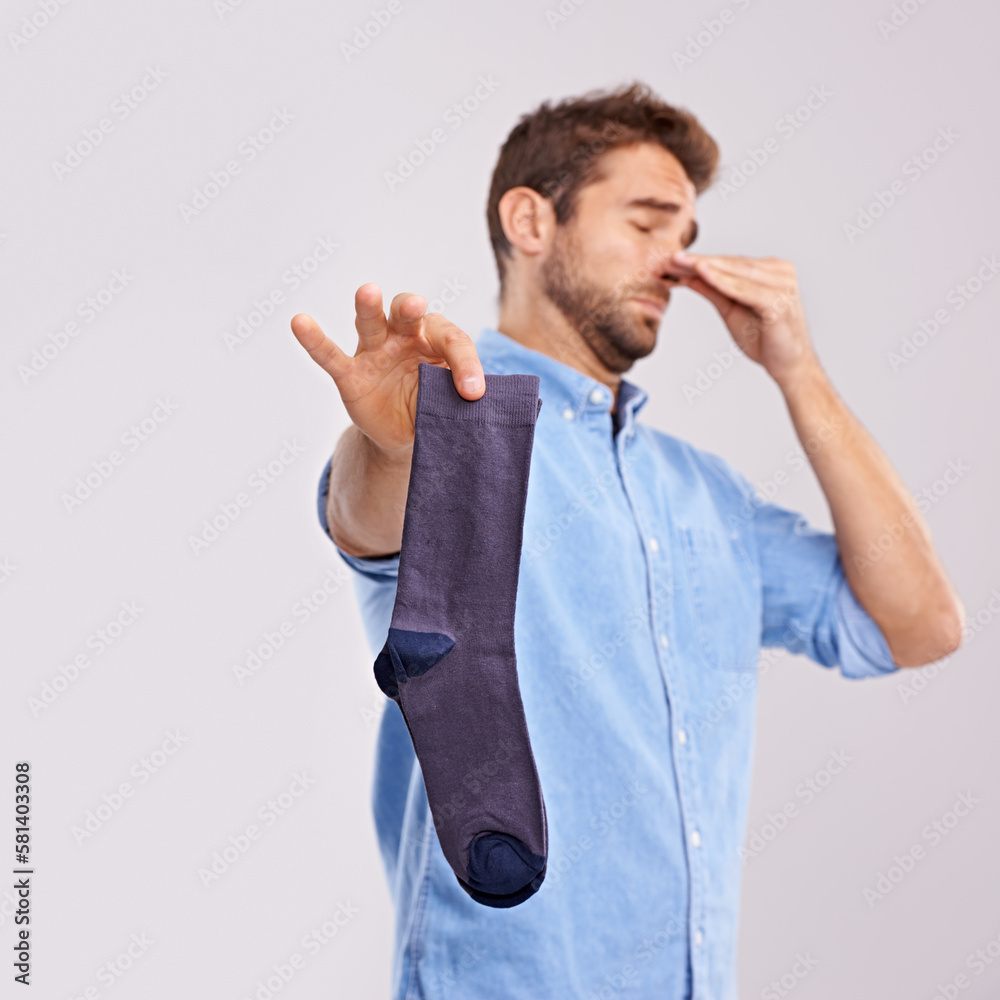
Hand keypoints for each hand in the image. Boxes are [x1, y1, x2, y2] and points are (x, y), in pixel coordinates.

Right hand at [290, 284, 483, 454]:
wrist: (405, 433)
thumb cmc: (432, 404)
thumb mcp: (451, 400)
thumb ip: (459, 394)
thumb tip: (476, 399)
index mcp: (436, 340)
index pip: (452, 341)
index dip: (465, 365)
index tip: (473, 392)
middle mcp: (404, 337)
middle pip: (406, 314)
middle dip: (411, 308)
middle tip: (417, 306)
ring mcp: (375, 352)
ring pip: (370, 322)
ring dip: (368, 306)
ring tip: (368, 292)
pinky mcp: (350, 373)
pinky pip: (330, 356)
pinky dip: (315, 340)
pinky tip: (300, 322)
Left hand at [666, 251, 819, 383]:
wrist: (788, 365)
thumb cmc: (764, 337)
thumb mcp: (731, 309)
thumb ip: (713, 290)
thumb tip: (687, 276)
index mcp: (770, 270)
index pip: (728, 262)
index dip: (697, 261)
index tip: (668, 262)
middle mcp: (779, 272)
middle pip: (730, 264)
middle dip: (695, 262)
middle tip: (666, 259)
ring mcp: (782, 285)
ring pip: (736, 272)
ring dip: (705, 267)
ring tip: (678, 262)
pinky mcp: (778, 301)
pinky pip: (745, 289)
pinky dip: (723, 281)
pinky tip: (702, 274)